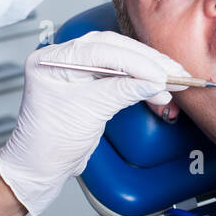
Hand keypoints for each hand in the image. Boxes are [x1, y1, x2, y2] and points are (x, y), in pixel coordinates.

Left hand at [0, 31, 186, 215]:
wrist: (42, 167)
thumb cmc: (50, 143)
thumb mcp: (89, 112)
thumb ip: (122, 91)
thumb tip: (155, 81)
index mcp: (51, 60)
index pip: (100, 50)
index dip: (134, 62)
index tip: (159, 74)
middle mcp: (62, 58)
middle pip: (112, 48)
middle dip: (146, 61)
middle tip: (173, 72)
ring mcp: (76, 69)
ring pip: (119, 58)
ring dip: (148, 69)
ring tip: (173, 80)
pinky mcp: (90, 82)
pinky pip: (120, 74)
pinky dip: (141, 81)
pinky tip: (158, 89)